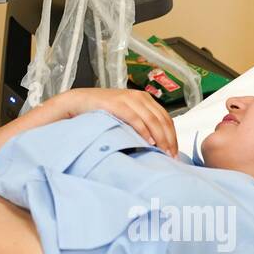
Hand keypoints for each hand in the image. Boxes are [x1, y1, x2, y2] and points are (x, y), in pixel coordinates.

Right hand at [49, 88, 178, 157]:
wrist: (78, 102)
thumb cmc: (102, 112)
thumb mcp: (126, 115)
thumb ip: (140, 123)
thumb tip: (157, 144)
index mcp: (144, 99)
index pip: (166, 118)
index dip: (173, 136)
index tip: (174, 153)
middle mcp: (139, 97)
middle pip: (162, 120)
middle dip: (169, 140)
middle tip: (171, 157)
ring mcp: (128, 99)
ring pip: (152, 119)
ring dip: (160, 138)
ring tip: (163, 153)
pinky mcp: (117, 104)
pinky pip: (135, 118)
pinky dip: (144, 131)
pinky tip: (148, 142)